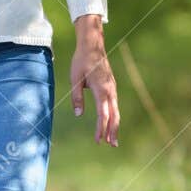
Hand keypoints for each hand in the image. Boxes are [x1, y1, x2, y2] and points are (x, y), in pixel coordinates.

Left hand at [71, 24, 118, 146]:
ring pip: (116, 111)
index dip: (101, 129)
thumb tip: (79, 114)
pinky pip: (114, 105)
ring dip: (115, 125)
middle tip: (111, 145)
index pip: (103, 114)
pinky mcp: (112, 87)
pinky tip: (111, 122)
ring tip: (113, 139)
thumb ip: (77, 97)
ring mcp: (113, 88)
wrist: (92, 46)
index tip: (98, 141)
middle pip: (114, 115)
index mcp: (101, 89)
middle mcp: (110, 90)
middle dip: (112, 131)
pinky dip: (114, 116)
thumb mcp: (75, 79)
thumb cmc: (81, 61)